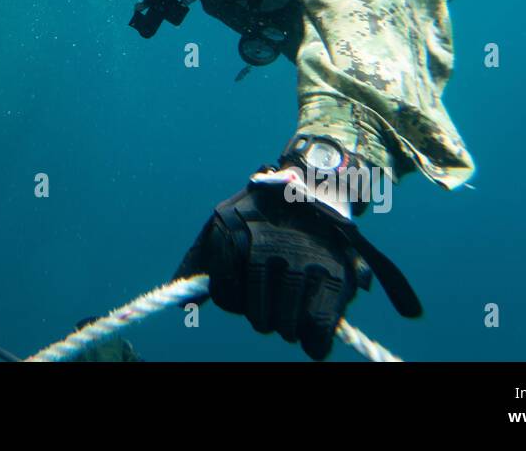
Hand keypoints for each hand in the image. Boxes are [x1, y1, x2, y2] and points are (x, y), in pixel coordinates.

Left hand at [175, 173, 366, 359]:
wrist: (313, 184)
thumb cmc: (259, 211)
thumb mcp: (224, 222)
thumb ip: (202, 261)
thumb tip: (186, 307)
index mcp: (238, 236)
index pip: (226, 294)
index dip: (233, 298)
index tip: (242, 293)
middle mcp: (271, 249)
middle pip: (259, 315)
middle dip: (262, 314)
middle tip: (269, 304)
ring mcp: (306, 263)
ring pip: (287, 324)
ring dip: (286, 326)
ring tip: (290, 313)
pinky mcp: (339, 274)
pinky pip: (319, 324)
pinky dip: (314, 341)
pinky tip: (311, 339)